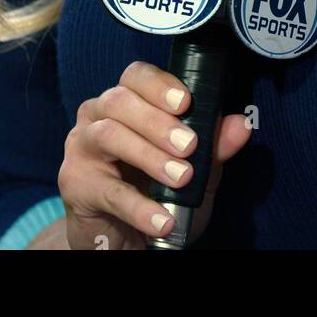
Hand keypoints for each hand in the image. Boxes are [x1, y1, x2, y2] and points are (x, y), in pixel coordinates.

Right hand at [58, 59, 250, 249]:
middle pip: (120, 100)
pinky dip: (138, 206)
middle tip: (189, 146)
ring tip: (181, 178)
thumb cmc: (157, 194)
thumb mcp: (194, 172)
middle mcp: (97, 115)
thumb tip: (242, 124)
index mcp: (125, 102)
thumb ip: (214, 148)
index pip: (136, 76)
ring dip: (149, 155)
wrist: (127, 240)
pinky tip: (162, 220)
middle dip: (157, 121)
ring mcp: (82, 146)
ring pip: (109, 134)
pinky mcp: (74, 183)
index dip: (159, 84)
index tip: (186, 102)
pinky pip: (108, 190)